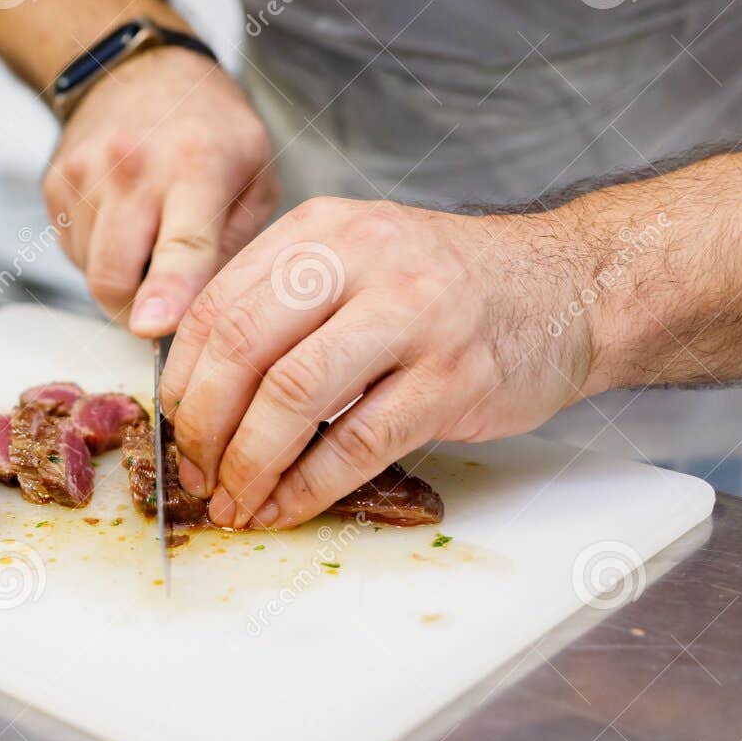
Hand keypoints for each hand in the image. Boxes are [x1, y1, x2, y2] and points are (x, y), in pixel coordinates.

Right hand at [43, 46, 280, 335]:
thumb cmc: (210, 128)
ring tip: (150, 237)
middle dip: (137, 312)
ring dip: (122, 279)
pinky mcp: (54, 185)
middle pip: (115, 277)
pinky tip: (124, 220)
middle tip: (167, 304)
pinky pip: (74, 253)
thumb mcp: (256, 178)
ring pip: (92, 273)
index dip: (167, 294)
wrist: (141, 69)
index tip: (152, 330)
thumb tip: (204, 315)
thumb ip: (235, 249)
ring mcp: (85, 175)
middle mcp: (133, 167)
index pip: (181, 245)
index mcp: (196, 166)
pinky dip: (100, 254)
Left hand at [159, 197, 601, 528]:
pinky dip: (308, 488)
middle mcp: (360, 260)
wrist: (568, 288)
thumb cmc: (449, 289)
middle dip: (203, 428)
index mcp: (320, 232)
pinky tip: (287, 508)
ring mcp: (410, 316)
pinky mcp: (452, 377)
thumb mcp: (359, 262)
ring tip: (235, 502)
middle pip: (241, 349)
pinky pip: (356, 444)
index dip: (180, 381)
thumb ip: (284, 304)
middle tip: (194, 476)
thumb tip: (198, 389)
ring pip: (291, 398)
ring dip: (249, 465)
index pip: (216, 306)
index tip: (172, 430)